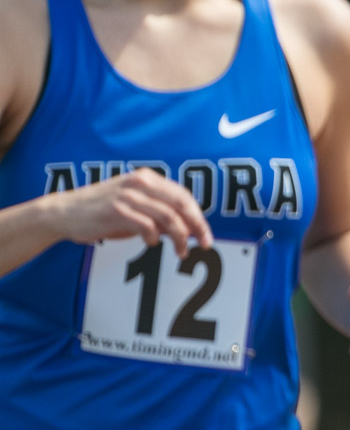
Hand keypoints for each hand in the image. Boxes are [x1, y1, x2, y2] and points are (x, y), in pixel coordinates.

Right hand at [53, 168, 212, 255]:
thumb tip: (188, 229)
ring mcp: (128, 196)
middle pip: (181, 205)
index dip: (199, 216)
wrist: (64, 212)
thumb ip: (160, 213)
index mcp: (147, 178)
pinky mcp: (116, 211)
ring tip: (181, 251)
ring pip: (168, 217)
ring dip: (180, 237)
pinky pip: (147, 226)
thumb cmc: (102, 210)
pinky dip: (154, 237)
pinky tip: (152, 243)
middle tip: (204, 243)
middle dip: (197, 226)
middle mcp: (140, 183)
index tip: (206, 234)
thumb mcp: (135, 206)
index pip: (184, 196)